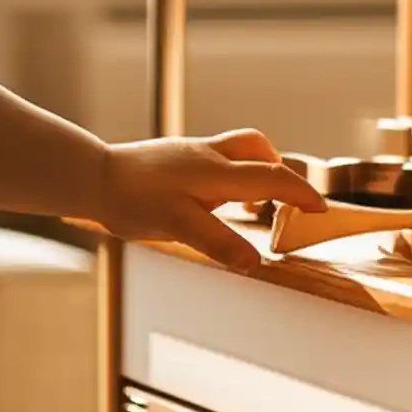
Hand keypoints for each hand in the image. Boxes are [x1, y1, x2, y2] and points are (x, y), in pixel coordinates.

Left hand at [97, 128, 325, 272]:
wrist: (91, 175)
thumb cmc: (132, 200)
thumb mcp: (178, 227)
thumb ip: (219, 242)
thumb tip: (255, 263)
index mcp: (217, 172)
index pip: (273, 177)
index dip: (301, 193)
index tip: (321, 210)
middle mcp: (209, 155)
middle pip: (258, 148)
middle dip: (281, 170)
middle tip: (287, 199)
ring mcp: (191, 152)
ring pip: (238, 149)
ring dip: (255, 168)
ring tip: (253, 199)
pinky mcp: (176, 156)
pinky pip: (216, 157)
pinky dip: (231, 173)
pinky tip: (214, 198)